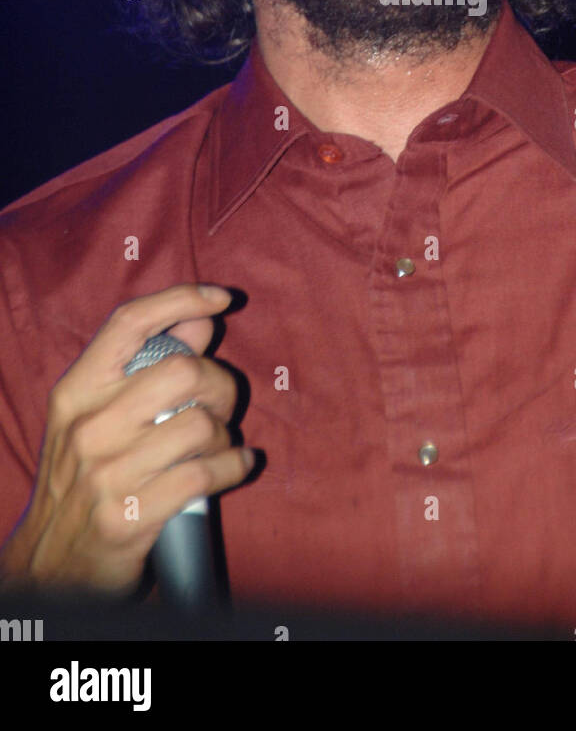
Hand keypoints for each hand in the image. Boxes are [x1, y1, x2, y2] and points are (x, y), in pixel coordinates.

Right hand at [0, 283, 253, 596]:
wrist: (50, 563)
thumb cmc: (83, 478)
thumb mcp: (96, 416)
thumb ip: (147, 364)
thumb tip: (201, 319)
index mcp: (77, 392)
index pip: (129, 323)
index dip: (180, 299)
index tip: (220, 298)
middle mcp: (89, 427)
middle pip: (183, 370)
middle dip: (220, 383)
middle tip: (221, 405)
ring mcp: (107, 474)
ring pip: (201, 424)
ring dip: (226, 434)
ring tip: (220, 444)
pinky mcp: (130, 517)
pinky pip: (206, 475)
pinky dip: (235, 466)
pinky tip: (238, 464)